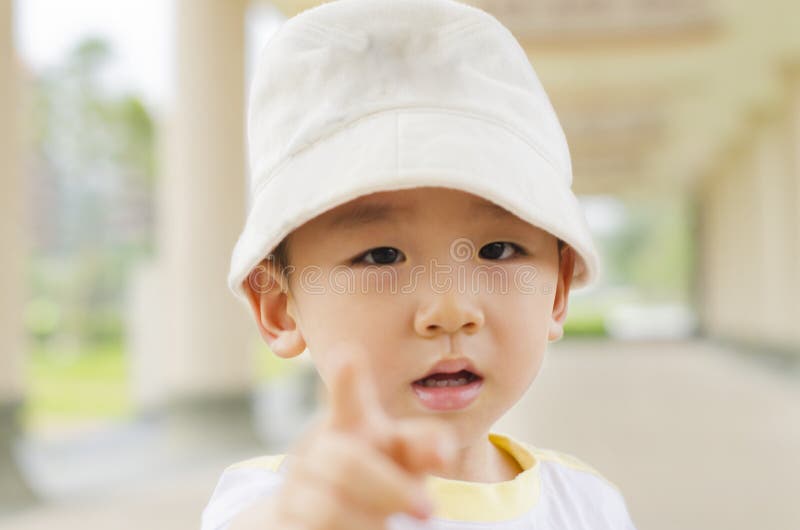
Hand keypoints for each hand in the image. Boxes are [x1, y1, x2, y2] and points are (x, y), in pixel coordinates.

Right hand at [229, 342, 457, 529]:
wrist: (313, 514)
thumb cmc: (377, 475)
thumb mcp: (404, 458)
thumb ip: (424, 446)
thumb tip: (442, 450)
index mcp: (351, 424)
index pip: (349, 401)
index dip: (348, 383)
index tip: (348, 357)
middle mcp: (320, 450)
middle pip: (346, 463)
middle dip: (388, 487)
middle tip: (427, 510)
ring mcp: (298, 485)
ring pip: (328, 504)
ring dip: (367, 521)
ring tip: (387, 527)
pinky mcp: (285, 517)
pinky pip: (308, 526)